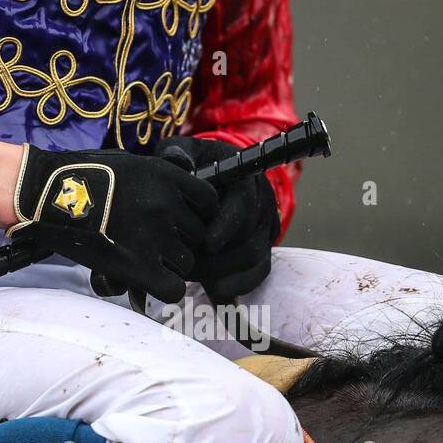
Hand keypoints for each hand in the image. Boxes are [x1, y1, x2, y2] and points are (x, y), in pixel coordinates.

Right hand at [6, 146, 218, 302]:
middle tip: (153, 243)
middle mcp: (167, 205)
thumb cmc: (78, 175)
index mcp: (166, 177)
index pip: (208, 202)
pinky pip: (173, 289)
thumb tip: (176, 198)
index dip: (197, 214)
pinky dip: (163, 288)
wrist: (44, 192)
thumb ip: (157, 180)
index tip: (181, 220)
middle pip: (197, 235)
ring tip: (142, 260)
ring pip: (186, 262)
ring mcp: (154, 236)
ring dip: (169, 265)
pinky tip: (146, 281)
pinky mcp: (138, 266)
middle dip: (180, 240)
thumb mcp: (127, 164)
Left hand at [153, 136, 279, 300]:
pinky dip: (241, 283)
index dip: (226, 226)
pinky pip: (261, 270)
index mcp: (244, 178)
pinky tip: (217, 291)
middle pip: (249, 235)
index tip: (207, 244)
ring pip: (255, 256)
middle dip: (218, 256)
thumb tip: (178, 161)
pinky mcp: (262, 246)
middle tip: (187, 267)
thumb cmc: (192, 162)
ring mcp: (264, 226)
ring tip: (191, 277)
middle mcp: (260, 202)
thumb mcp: (183, 151)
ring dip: (224, 271)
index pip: (243, 204)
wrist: (211, 173)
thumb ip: (178, 154)